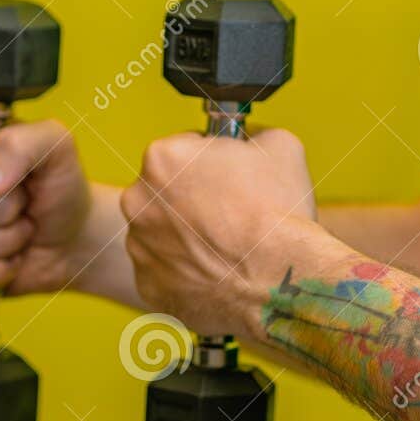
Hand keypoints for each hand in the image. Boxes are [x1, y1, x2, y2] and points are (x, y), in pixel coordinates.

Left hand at [121, 128, 322, 335]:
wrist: (282, 282)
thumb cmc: (279, 214)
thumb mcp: (280, 145)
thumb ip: (252, 133)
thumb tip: (248, 139)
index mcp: (162, 158)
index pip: (184, 147)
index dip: (213, 160)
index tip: (231, 176)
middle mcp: (137, 201)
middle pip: (166, 192)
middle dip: (193, 199)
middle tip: (231, 214)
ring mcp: (139, 248)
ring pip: (163, 234)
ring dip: (188, 236)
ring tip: (228, 248)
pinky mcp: (149, 287)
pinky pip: (167, 273)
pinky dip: (188, 272)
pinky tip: (220, 272)